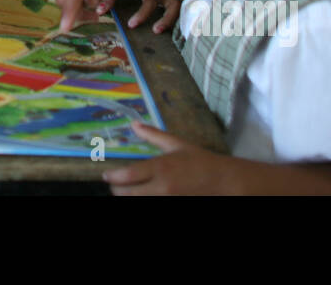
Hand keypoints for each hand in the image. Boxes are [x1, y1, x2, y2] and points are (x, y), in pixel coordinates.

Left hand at [104, 122, 229, 195]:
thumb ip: (153, 135)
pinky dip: (142, 200)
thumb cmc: (201, 161)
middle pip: (126, 194)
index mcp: (160, 168)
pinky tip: (143, 195)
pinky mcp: (172, 206)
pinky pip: (150, 205)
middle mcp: (161, 187)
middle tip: (115, 185)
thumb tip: (134, 124)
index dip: (112, 177)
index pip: (126, 176)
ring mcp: (167, 200)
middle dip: (117, 190)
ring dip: (128, 197)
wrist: (224, 181)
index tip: (106, 175)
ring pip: (136, 202)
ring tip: (127, 191)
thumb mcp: (177, 144)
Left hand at [122, 0, 178, 33]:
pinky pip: (170, 6)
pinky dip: (167, 16)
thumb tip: (100, 10)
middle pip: (173, 3)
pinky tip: (158, 25)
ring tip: (157, 30)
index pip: (150, 1)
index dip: (143, 14)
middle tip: (155, 30)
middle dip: (168, 19)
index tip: (131, 24)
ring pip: (175, 5)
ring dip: (170, 19)